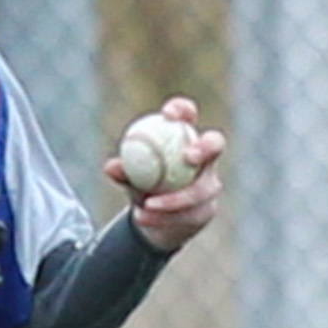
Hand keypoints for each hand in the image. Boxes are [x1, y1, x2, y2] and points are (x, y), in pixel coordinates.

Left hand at [102, 95, 225, 253]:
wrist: (155, 217)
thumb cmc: (142, 185)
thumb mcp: (129, 177)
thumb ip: (123, 171)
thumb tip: (112, 166)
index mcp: (183, 138)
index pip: (187, 115)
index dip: (183, 109)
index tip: (168, 114)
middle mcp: (204, 158)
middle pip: (215, 144)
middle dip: (206, 146)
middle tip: (189, 156)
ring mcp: (210, 183)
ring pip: (201, 189)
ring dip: (175, 198)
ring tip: (148, 205)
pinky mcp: (208, 207)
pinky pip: (190, 213)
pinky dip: (166, 216)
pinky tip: (145, 218)